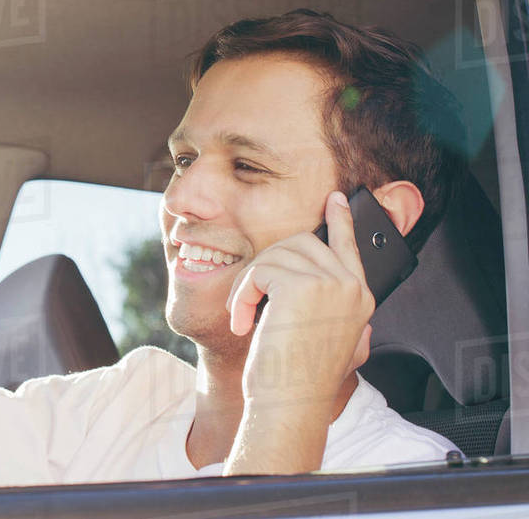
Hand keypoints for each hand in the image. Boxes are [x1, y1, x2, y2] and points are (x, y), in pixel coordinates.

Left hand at [226, 191, 374, 404]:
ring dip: (250, 282)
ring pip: (276, 254)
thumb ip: (332, 307)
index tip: (336, 199)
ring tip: (244, 314)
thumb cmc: (299, 378)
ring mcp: (331, 284)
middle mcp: (352, 287)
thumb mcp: (329, 338)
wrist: (290, 405)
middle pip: (302, 243)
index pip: (351, 247)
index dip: (341, 221)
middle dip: (267, 264)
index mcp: (361, 299)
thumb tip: (323, 279)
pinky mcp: (302, 286)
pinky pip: (260, 271)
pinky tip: (243, 321)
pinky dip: (243, 294)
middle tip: (249, 299)